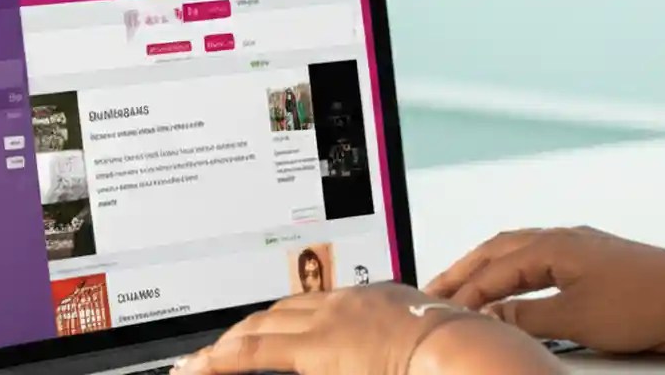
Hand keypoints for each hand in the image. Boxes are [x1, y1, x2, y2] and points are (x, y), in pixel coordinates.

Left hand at [170, 284, 558, 374]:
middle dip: (249, 326)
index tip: (270, 329)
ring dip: (226, 344)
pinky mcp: (315, 347)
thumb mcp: (423, 344)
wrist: (465, 349)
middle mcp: (346, 301)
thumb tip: (388, 359)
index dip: (285, 317)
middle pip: (282, 310)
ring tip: (199, 362)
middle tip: (220, 346)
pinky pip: (253, 351)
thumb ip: (397, 347)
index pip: (315, 304)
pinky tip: (199, 368)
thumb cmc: (459, 354)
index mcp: (374, 298)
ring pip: (261, 326)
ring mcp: (328, 320)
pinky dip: (220, 359)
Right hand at [425, 227, 664, 353]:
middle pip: (497, 250)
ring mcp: (578, 246)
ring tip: (462, 286)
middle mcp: (561, 238)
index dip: (463, 292)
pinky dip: (513, 272)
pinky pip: (538, 260)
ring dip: (486, 269)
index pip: (492, 270)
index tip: (439, 309)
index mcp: (552, 246)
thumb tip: (490, 317)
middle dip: (463, 271)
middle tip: (433, 290)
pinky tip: (510, 286)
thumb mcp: (577, 319)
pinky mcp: (592, 260)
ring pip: (516, 251)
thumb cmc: (643, 304)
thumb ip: (527, 317)